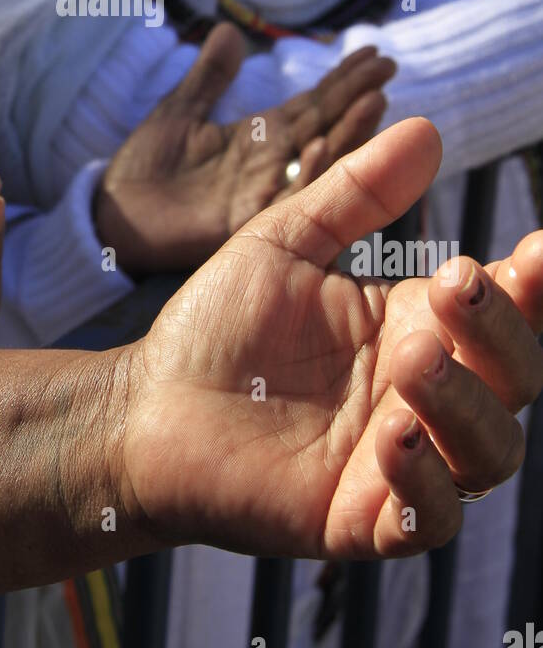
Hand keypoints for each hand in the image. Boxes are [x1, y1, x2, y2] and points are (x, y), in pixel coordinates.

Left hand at [94, 24, 394, 274]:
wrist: (110, 215)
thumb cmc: (145, 166)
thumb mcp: (178, 110)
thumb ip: (209, 77)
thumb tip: (228, 30)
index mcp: (261, 137)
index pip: (313, 103)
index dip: (344, 79)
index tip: (376, 53)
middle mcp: (271, 164)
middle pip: (325, 126)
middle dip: (357, 97)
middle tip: (389, 69)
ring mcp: (261, 192)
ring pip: (316, 162)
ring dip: (346, 133)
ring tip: (374, 100)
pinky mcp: (242, 220)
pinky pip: (283, 199)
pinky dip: (305, 176)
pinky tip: (321, 146)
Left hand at [117, 118, 542, 559]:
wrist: (143, 403)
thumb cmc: (217, 325)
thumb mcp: (286, 242)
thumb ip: (357, 193)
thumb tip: (428, 127)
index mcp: (413, 327)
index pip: (504, 309)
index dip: (532, 282)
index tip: (538, 246)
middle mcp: (421, 397)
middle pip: (514, 376)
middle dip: (504, 330)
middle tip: (455, 284)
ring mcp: (396, 463)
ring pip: (488, 451)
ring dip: (468, 403)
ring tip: (417, 355)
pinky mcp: (357, 519)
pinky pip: (426, 520)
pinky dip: (426, 484)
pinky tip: (393, 439)